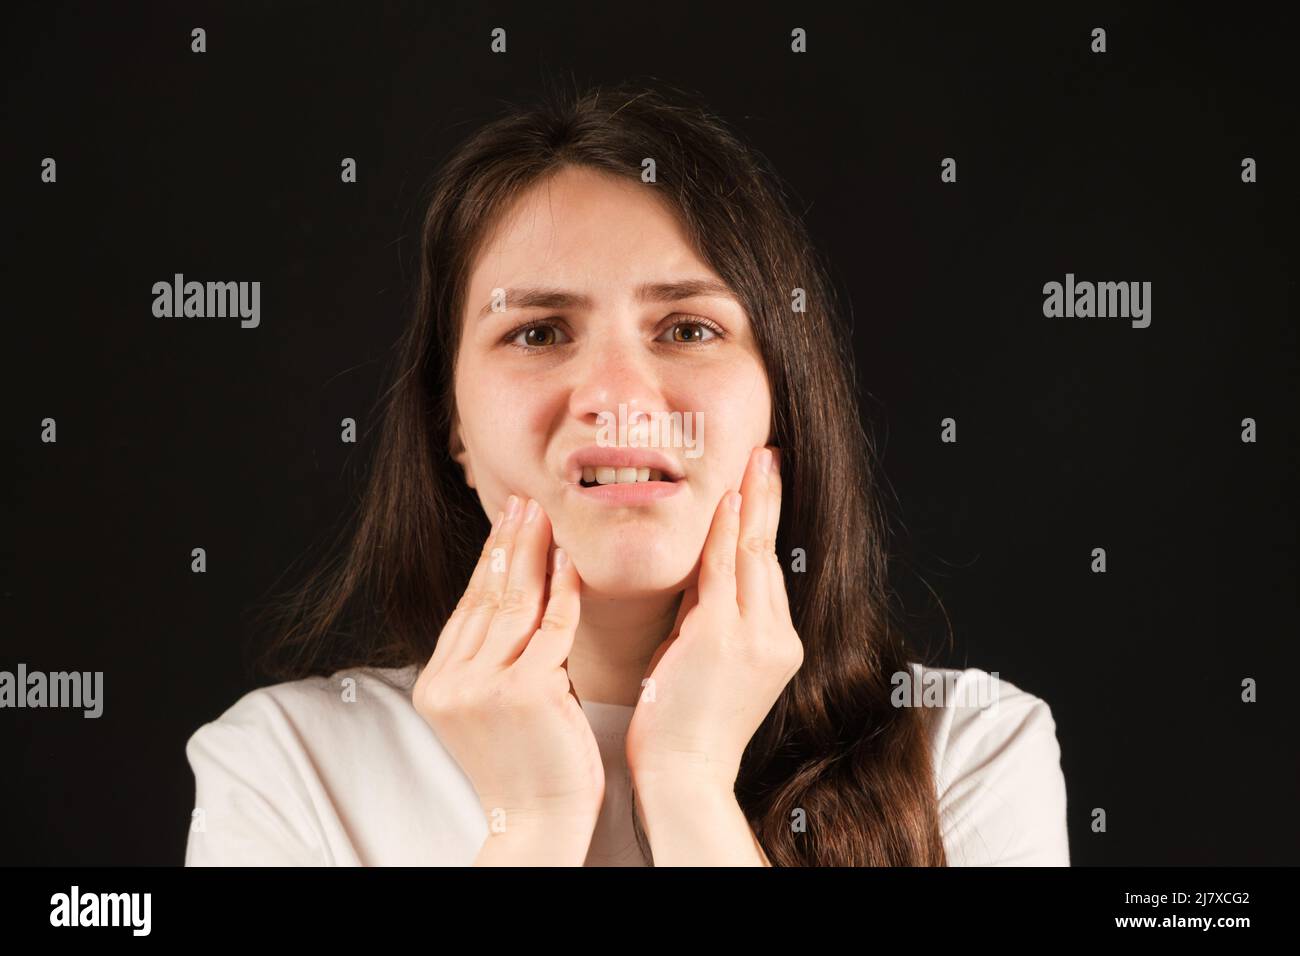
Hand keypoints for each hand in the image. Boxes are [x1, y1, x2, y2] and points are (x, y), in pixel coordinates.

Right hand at [412, 495, 604, 855]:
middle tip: (522, 502)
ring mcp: (485, 685)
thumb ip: (494, 660)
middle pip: (486, 596)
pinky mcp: (525, 691)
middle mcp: (453, 679)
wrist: (537, 822)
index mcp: (439, 682)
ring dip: (532, 552)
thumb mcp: (495, 706)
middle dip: (507, 543)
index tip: (505, 524)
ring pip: (514, 602)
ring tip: (542, 515)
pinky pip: (551, 626)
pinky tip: (571, 560)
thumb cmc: (530, 767)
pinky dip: (563, 589)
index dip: (488, 561)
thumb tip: (512, 603)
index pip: (468, 607)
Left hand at [625, 446, 803, 793]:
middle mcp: (775, 638)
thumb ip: (706, 616)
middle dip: (767, 501)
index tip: (761, 487)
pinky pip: (722, 573)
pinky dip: (724, 534)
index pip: (765, 572)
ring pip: (751, 556)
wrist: (684, 775)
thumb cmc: (683, 725)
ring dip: (752, 503)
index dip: (762, 525)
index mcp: (774, 646)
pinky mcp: (724, 640)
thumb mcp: (702, 660)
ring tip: (755, 462)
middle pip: (768, 554)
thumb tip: (697, 574)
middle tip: (767, 456)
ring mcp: (754, 638)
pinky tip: (728, 499)